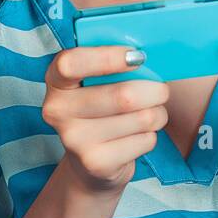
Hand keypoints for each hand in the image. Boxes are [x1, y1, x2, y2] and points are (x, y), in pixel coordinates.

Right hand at [41, 45, 169, 196]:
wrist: (91, 163)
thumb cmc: (103, 109)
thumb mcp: (98, 81)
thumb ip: (114, 62)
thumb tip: (146, 54)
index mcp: (57, 82)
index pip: (71, 63)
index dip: (108, 57)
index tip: (136, 56)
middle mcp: (58, 111)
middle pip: (124, 95)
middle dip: (155, 91)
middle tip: (160, 90)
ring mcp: (75, 140)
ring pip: (142, 117)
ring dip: (157, 114)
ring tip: (149, 115)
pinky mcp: (96, 163)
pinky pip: (145, 140)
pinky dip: (151, 136)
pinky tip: (137, 136)